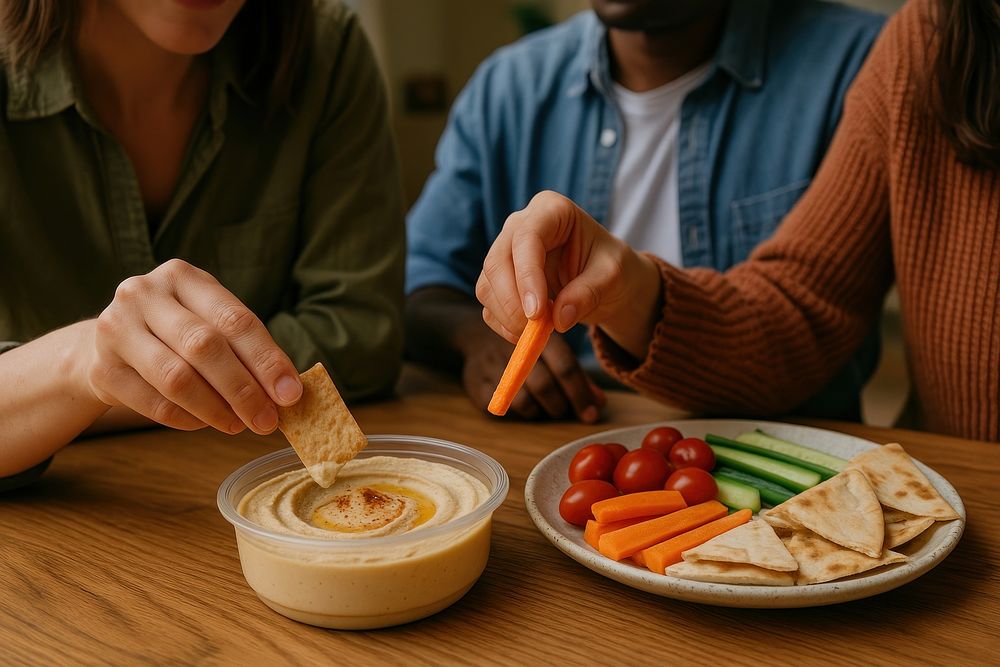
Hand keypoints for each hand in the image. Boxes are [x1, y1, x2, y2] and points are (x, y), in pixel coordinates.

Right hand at [81, 259, 302, 434]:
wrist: (106, 344)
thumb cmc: (176, 333)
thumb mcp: (209, 322)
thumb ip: (246, 349)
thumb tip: (288, 392)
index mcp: (183, 276)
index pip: (235, 320)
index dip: (267, 360)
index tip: (290, 394)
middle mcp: (144, 294)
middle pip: (205, 347)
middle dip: (243, 389)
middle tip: (267, 420)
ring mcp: (116, 329)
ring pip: (177, 378)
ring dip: (216, 409)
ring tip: (239, 425)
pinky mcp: (101, 369)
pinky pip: (154, 403)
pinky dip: (187, 419)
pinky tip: (206, 423)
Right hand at [461, 329, 604, 421]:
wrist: (474, 333)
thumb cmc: (522, 340)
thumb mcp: (549, 344)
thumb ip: (572, 371)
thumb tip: (598, 402)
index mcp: (537, 330)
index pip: (563, 364)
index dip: (580, 391)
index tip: (592, 411)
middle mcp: (512, 345)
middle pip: (544, 384)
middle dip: (563, 403)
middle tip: (572, 411)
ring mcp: (491, 364)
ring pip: (523, 398)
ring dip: (543, 409)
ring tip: (552, 408)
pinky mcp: (475, 381)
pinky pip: (504, 406)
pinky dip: (521, 410)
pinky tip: (529, 406)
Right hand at [476, 191, 662, 358]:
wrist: (605, 281)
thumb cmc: (610, 267)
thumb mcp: (612, 276)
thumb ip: (588, 293)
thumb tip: (559, 318)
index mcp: (551, 210)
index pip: (526, 238)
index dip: (527, 276)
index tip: (536, 313)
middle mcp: (520, 226)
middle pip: (497, 262)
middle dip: (512, 302)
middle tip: (535, 331)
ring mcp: (505, 253)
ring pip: (487, 286)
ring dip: (508, 318)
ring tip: (542, 332)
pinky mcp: (498, 281)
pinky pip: (489, 306)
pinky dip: (505, 326)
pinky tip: (531, 334)